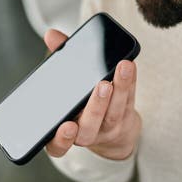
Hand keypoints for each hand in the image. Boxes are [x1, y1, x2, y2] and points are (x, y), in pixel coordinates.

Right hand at [42, 29, 141, 160]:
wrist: (113, 131)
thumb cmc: (83, 105)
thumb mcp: (66, 89)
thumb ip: (59, 61)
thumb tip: (51, 35)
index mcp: (64, 131)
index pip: (57, 146)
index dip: (61, 140)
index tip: (66, 126)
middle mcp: (85, 133)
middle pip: (89, 127)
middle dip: (96, 107)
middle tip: (102, 85)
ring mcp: (107, 128)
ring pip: (114, 113)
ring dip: (120, 89)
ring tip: (123, 67)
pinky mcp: (125, 118)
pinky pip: (128, 102)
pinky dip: (130, 83)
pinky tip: (130, 66)